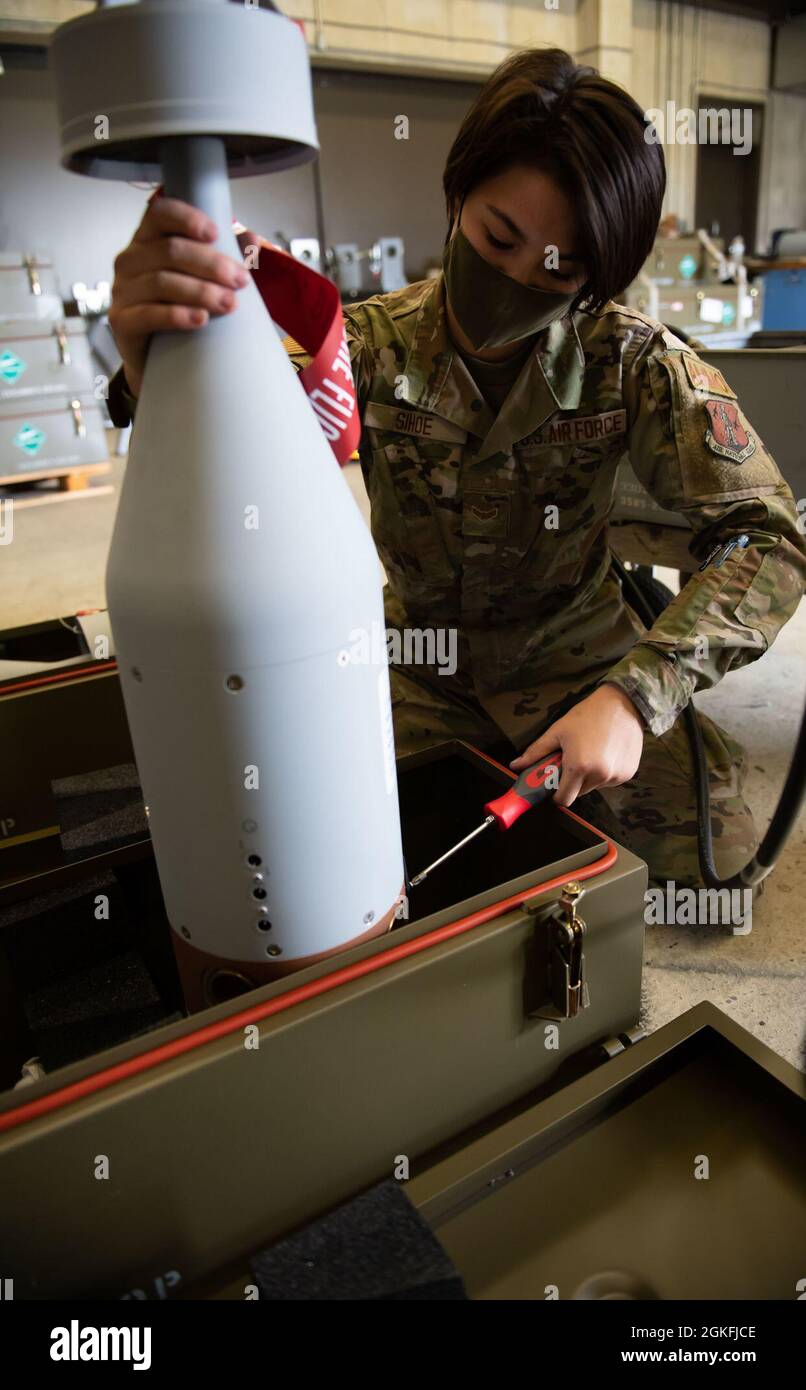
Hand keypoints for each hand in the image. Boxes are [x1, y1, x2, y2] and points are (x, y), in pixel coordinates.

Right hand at [108, 193, 251, 397]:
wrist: (156, 357)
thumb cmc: (182, 308)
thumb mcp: (204, 278)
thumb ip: (225, 256)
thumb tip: (251, 240)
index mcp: (147, 240)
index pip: (160, 214)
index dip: (187, 218)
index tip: (216, 234)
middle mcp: (130, 260)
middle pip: (169, 250)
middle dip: (211, 264)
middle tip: (240, 281)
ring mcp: (122, 290)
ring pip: (162, 282)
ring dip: (201, 292)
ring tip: (229, 304)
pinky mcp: (121, 321)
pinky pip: (148, 314)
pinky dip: (178, 315)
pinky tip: (201, 319)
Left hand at [509, 684, 644, 807]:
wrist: (623, 704)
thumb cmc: (588, 715)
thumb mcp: (557, 731)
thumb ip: (536, 752)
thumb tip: (515, 766)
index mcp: (579, 767)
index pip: (564, 799)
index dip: (556, 794)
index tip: (554, 784)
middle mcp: (600, 775)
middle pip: (579, 793)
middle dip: (572, 782)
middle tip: (572, 761)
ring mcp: (616, 776)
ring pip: (595, 786)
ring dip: (589, 776)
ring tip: (591, 752)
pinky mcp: (628, 773)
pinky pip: (610, 780)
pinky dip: (605, 772)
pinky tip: (605, 753)